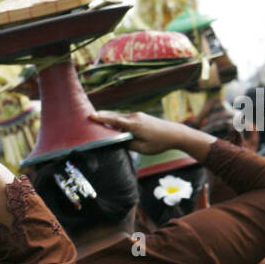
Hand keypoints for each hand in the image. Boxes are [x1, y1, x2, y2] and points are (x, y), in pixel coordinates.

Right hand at [90, 110, 211, 156]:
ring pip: (120, 117)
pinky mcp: (141, 117)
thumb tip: (117, 141)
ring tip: (97, 119)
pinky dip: (117, 120)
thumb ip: (128, 144)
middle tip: (89, 116)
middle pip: (115, 116)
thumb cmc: (159, 143)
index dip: (102, 118)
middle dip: (102, 116)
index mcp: (134, 125)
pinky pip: (125, 118)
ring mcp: (138, 115)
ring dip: (109, 118)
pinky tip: (112, 124)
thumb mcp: (142, 148)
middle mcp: (135, 117)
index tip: (90, 115)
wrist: (175, 133)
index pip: (114, 120)